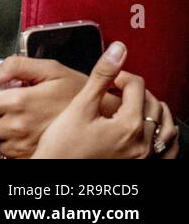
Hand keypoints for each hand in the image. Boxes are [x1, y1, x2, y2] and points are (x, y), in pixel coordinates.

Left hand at [0, 55, 120, 157]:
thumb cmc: (77, 91)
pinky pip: (6, 155)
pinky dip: (7, 144)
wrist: (104, 118)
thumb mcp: (49, 68)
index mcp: (18, 101)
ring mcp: (24, 145)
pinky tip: (18, 132)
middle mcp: (17, 126)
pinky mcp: (32, 156)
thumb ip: (15, 66)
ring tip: (8, 120)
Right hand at [32, 41, 178, 158]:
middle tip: (117, 88)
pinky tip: (153, 131)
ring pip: (166, 128)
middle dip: (136, 91)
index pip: (137, 86)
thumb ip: (101, 77)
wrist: (56, 172)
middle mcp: (143, 144)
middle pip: (152, 104)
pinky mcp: (143, 168)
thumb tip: (117, 51)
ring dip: (154, 111)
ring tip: (137, 104)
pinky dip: (164, 136)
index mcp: (129, 126)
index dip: (121, 76)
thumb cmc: (63, 148)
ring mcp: (145, 159)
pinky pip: (167, 151)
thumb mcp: (79, 107)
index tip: (108, 78)